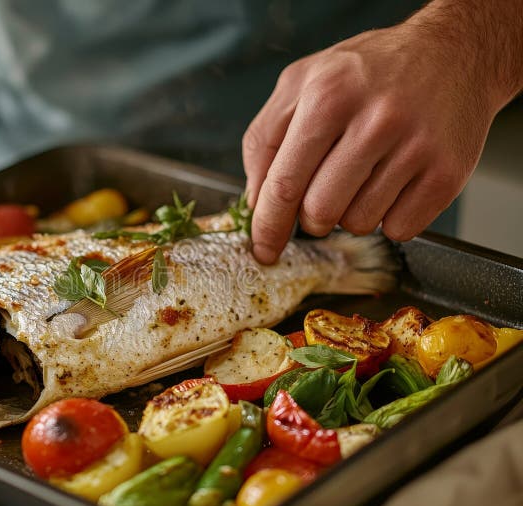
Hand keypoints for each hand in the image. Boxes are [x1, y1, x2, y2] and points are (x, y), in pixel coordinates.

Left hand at [243, 22, 499, 263]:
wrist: (452, 51)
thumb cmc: (367, 71)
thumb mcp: (301, 83)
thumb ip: (265, 139)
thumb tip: (256, 202)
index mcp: (328, 97)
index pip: (284, 184)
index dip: (268, 226)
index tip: (263, 249)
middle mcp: (374, 121)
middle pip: (320, 212)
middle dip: (311, 217)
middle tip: (322, 193)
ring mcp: (416, 147)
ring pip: (359, 224)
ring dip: (351, 213)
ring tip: (365, 173)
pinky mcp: (447, 172)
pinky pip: (400, 229)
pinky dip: (389, 217)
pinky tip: (394, 181)